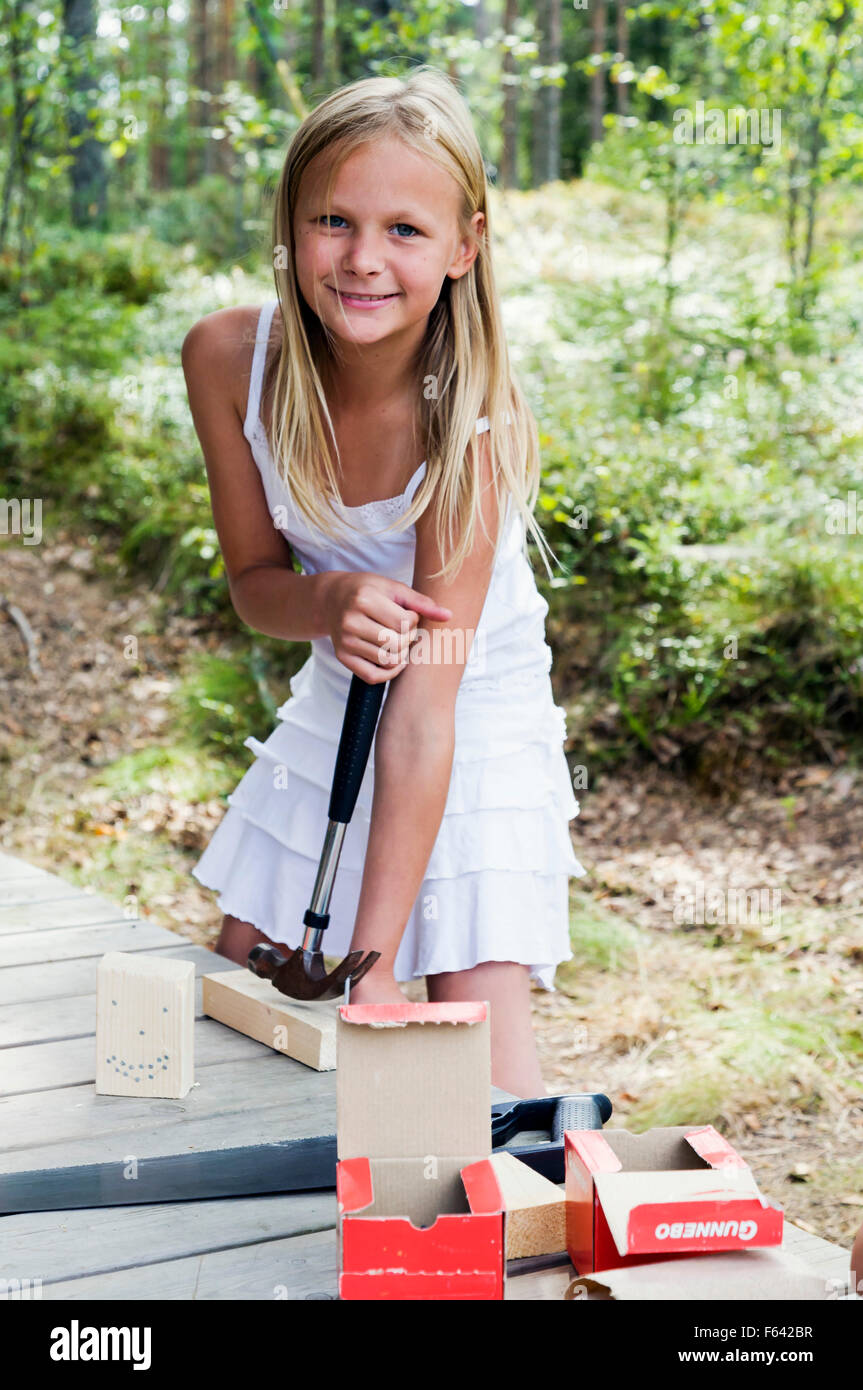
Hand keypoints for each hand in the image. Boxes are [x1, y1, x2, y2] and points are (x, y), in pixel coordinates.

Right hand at [321, 571, 451, 683]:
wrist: (331, 599)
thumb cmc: (367, 591)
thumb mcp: (392, 588)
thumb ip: (421, 602)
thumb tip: (449, 616)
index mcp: (364, 599)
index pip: (404, 623)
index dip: (414, 621)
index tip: (407, 614)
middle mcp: (351, 622)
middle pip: (397, 644)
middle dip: (408, 638)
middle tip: (403, 629)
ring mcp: (345, 642)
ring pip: (389, 661)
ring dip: (401, 655)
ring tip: (397, 640)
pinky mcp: (342, 657)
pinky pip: (373, 676)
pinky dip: (389, 672)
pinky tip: (393, 658)